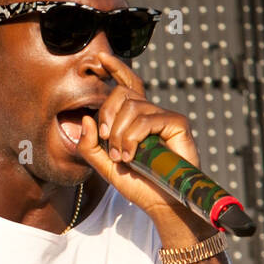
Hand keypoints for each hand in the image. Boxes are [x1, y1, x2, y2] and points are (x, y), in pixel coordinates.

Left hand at [75, 49, 205, 235]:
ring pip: (132, 108)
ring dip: (120, 135)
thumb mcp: (105, 167)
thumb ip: (90, 146)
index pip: (126, 84)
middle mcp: (151, 113)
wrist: (161, 203)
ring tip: (122, 157)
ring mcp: (165, 116)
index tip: (100, 60)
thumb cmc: (138, 185)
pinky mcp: (177, 124)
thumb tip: (85, 119)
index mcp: (135, 118)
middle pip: (123, 94)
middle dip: (107, 116)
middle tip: (108, 141)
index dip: (116, 68)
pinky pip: (147, 119)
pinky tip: (131, 156)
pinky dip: (133, 138)